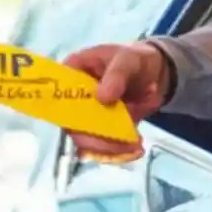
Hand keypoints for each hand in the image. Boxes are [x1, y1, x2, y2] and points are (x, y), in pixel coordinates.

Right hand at [63, 42, 167, 159]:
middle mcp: (75, 98)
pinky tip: (135, 149)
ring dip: (109, 149)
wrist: (154, 72)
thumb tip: (101, 97)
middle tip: (121, 142)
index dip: (66, 114)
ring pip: (88, 141)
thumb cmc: (133, 59)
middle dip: (95, 139)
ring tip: (134, 146)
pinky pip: (104, 146)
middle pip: (72, 126)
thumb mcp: (127, 59)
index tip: (87, 128)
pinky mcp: (103, 130)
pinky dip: (119, 151)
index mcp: (72, 74)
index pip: (57, 97)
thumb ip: (116, 75)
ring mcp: (89, 116)